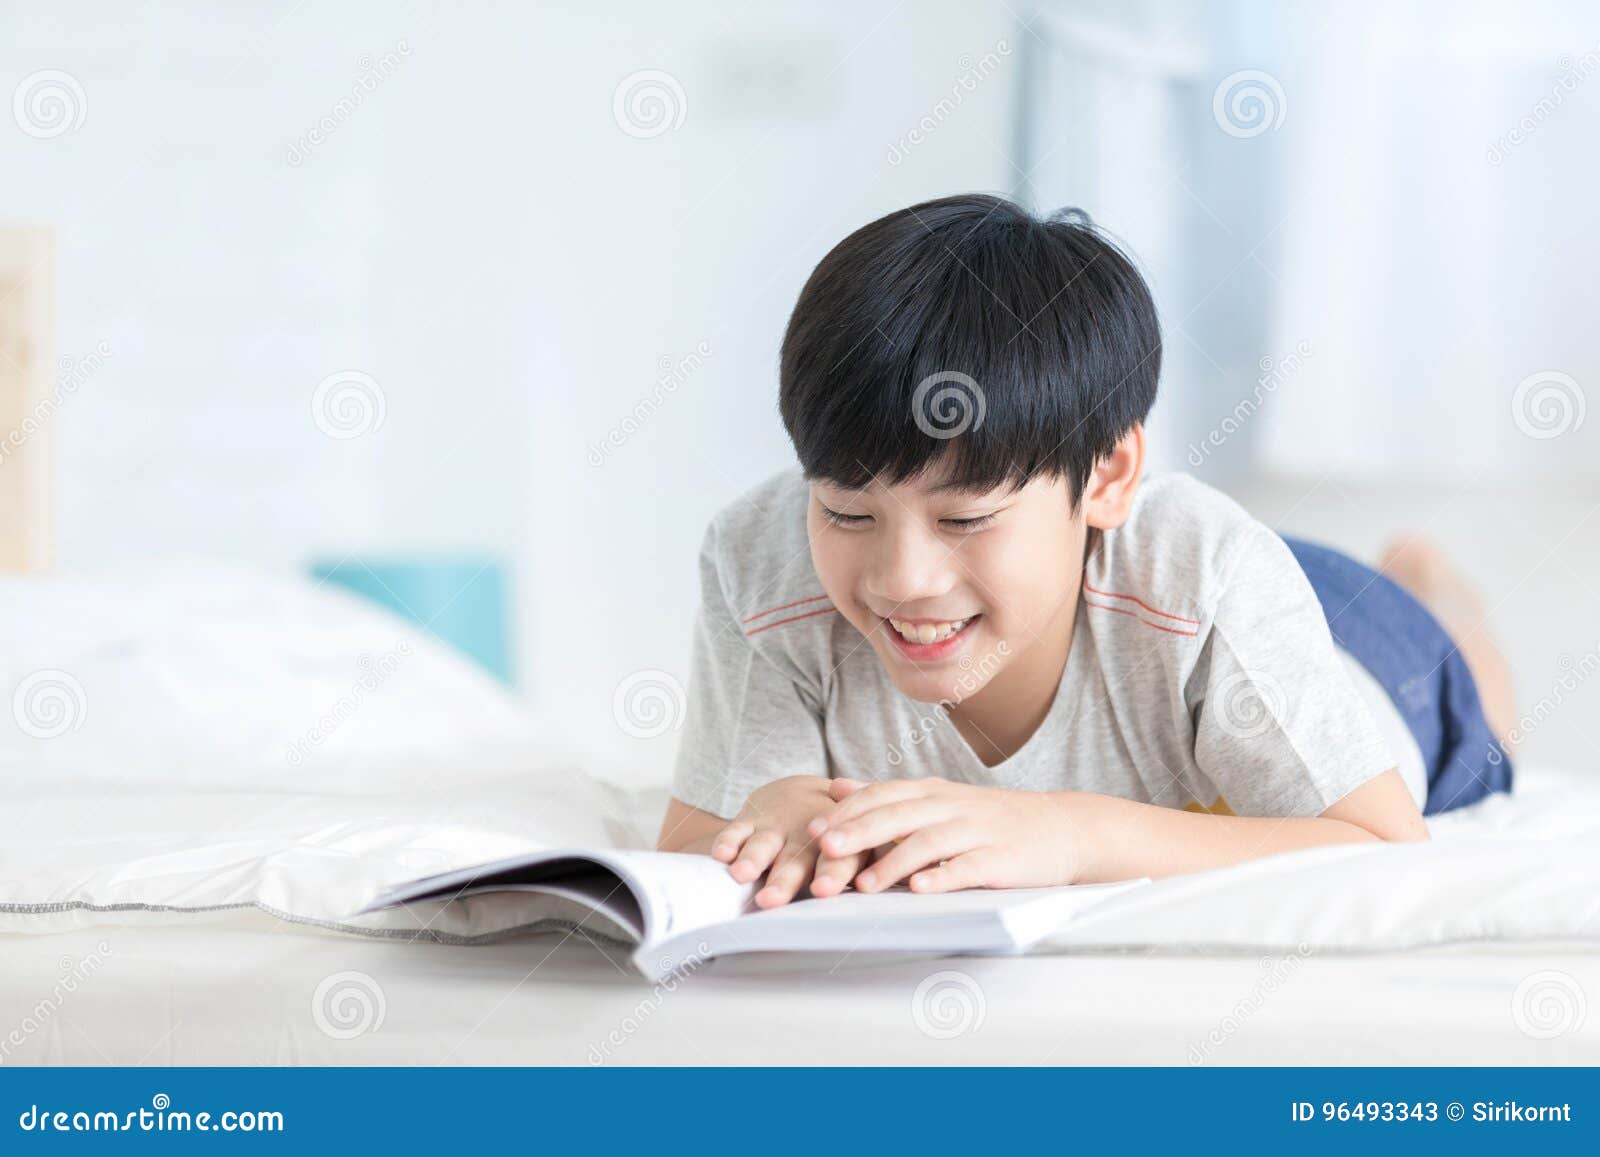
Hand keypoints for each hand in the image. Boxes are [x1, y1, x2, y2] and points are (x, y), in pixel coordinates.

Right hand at [710, 776, 871, 908]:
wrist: (805, 793)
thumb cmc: (848, 831)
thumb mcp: (870, 840)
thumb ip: (884, 858)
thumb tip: (919, 876)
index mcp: (846, 838)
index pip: (841, 855)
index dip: (832, 872)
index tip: (825, 891)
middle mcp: (810, 833)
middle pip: (798, 856)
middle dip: (785, 878)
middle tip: (774, 901)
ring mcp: (779, 826)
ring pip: (766, 844)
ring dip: (753, 859)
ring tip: (741, 874)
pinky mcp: (752, 820)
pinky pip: (738, 830)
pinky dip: (729, 841)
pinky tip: (721, 855)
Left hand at [806, 777, 1082, 892]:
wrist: (1059, 828)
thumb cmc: (990, 819)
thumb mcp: (938, 798)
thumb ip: (887, 795)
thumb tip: (836, 787)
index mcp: (933, 792)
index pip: (882, 795)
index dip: (847, 812)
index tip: (812, 829)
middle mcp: (952, 806)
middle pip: (899, 815)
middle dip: (859, 832)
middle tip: (824, 849)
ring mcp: (977, 831)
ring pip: (929, 842)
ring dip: (893, 863)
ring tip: (864, 884)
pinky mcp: (1001, 859)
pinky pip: (968, 867)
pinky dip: (942, 878)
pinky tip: (920, 890)